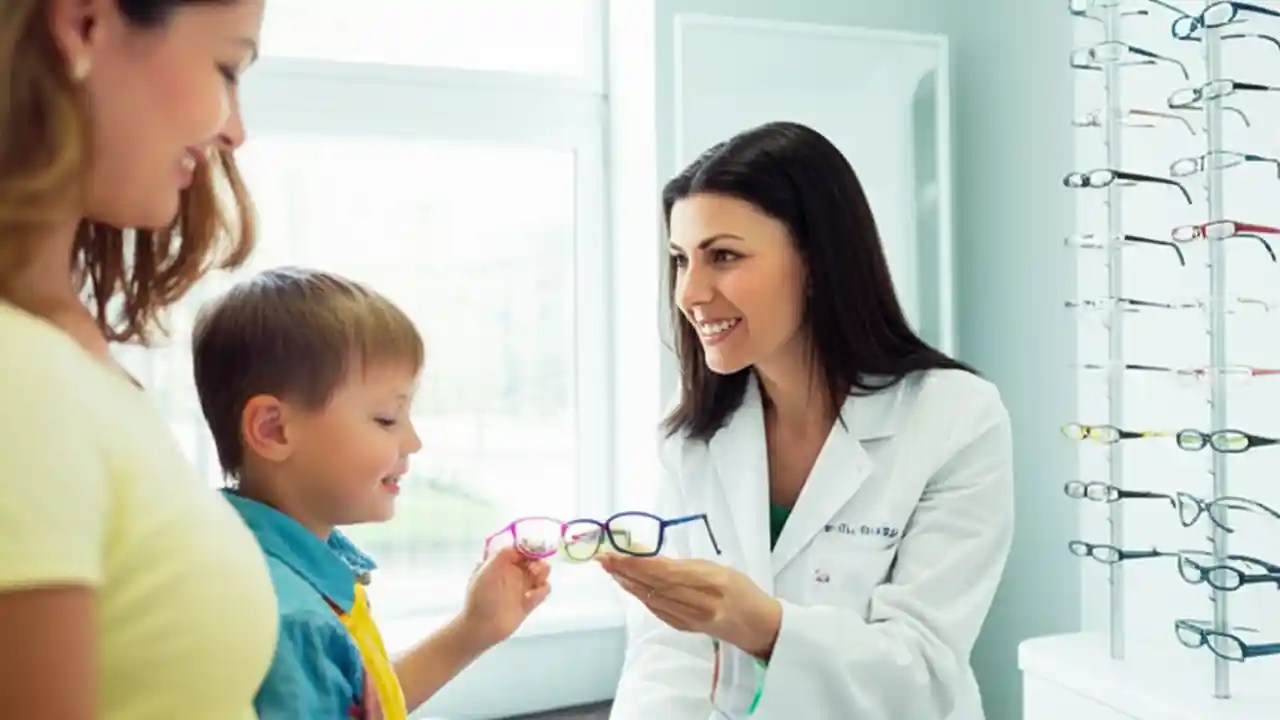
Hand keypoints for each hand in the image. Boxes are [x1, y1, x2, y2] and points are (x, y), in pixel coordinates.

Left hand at [457, 547, 550, 650]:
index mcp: (502, 563)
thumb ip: (502, 555)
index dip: (529, 546)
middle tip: (533, 568)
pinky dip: (542, 590)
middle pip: (535, 558)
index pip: (521, 548)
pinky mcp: (530, 602)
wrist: (481, 626)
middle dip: (538, 559)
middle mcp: (514, 573)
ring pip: (542, 573)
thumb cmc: (480, 596)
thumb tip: (519, 546)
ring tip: (536, 580)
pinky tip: (531, 597)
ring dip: (543, 572)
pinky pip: (544, 590)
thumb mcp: (486, 570)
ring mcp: (523, 587)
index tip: (534, 549)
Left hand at [598, 554, 781, 658]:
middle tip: (603, 558)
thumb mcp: (718, 568)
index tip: (617, 553)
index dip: (637, 564)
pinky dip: (640, 596)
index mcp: (712, 582)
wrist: (756, 625)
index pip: (666, 572)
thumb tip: (647, 556)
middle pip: (654, 586)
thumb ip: (685, 565)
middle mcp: (700, 604)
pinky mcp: (685, 628)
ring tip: (610, 568)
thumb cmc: (741, 590)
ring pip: (651, 599)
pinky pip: (657, 610)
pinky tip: (628, 586)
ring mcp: (691, 620)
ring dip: (628, 583)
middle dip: (625, 571)